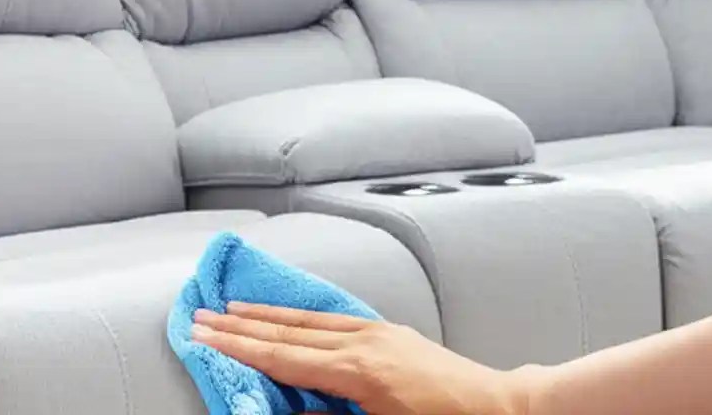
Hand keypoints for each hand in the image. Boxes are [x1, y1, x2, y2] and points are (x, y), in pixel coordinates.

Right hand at [192, 303, 542, 414]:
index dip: (238, 346)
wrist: (509, 410)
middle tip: (202, 314)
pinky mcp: (393, 333)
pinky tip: (291, 313)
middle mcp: (363, 342)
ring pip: (309, 319)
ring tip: (233, 306)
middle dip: (241, 324)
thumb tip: (292, 409)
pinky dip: (302, 314)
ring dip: (267, 313)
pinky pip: (334, 317)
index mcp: (358, 371)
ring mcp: (379, 333)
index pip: (283, 356)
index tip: (202, 333)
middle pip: (288, 330)